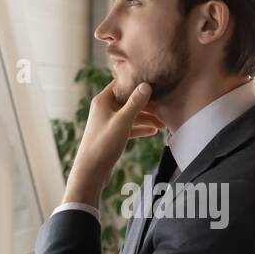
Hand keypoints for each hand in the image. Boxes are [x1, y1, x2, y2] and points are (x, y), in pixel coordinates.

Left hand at [63, 80, 159, 206]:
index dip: (137, 82)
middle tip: (164, 107)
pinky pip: (129, 127)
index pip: (122, 83)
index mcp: (103, 100)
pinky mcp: (112, 134)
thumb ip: (135, 103)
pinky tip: (153, 132)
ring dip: (146, 118)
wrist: (90, 172)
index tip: (154, 82)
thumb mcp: (122, 122)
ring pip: (131, 115)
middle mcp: (104, 108)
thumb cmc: (103, 145)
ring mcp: (108, 122)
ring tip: (162, 124)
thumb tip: (147, 85)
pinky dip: (140, 128)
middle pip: (129, 100)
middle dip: (146, 104)